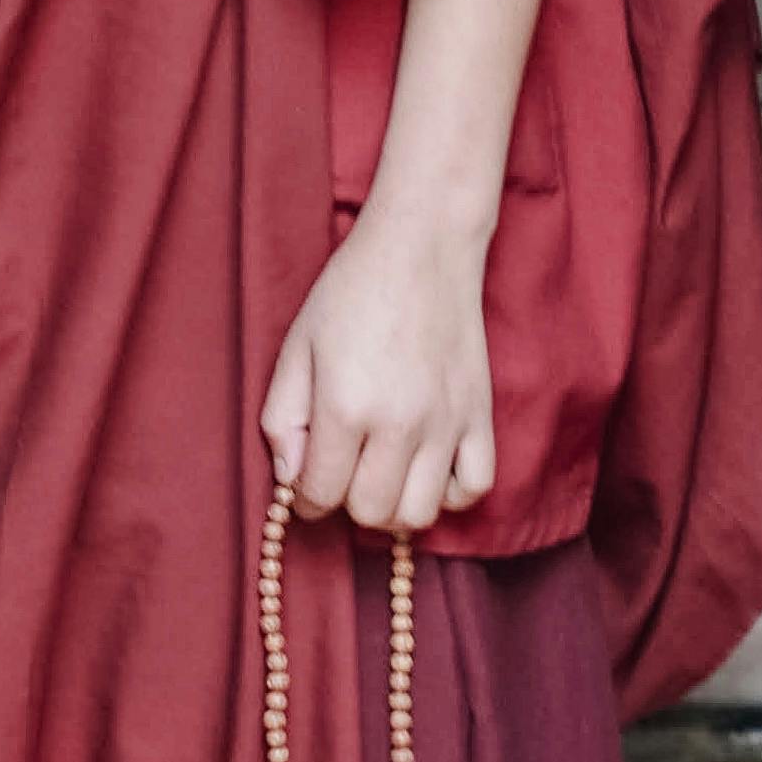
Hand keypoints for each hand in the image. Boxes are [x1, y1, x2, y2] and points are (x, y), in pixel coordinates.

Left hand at [261, 200, 496, 534]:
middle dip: (346, 502)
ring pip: (419, 514)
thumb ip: (282, 418)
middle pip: (370, 512)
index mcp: (345, 406)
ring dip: (394, 507)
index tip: (308, 479)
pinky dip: (448, 493)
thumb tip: (291, 478)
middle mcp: (399, 424)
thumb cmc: (351, 291)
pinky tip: (426, 469)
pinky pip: (473, 488)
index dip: (306, 497)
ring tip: (382, 474)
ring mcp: (446, 423)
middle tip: (343, 470)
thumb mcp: (296, 347)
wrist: (422, 247)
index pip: (321, 494)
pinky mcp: (479, 415)